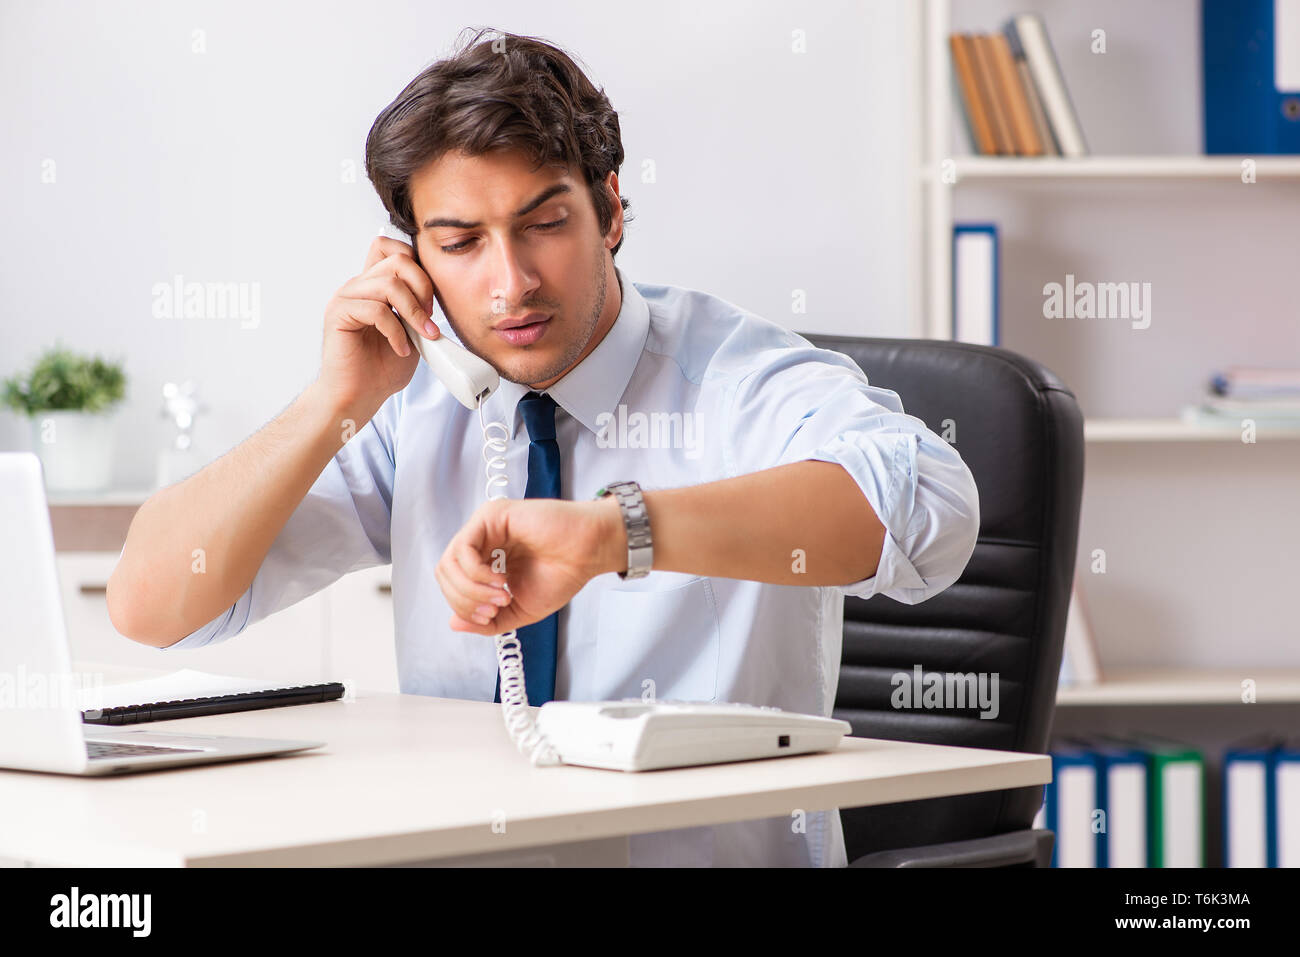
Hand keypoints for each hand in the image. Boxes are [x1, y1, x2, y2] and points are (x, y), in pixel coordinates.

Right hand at [317, 234, 441, 421]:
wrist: (360, 396)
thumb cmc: (382, 368)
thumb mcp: (413, 334)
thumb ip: (420, 309)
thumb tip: (446, 294)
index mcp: (375, 285)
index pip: (392, 247)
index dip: (417, 264)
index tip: (430, 299)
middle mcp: (359, 285)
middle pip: (397, 260)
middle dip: (423, 287)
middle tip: (428, 319)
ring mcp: (346, 297)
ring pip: (389, 284)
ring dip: (413, 312)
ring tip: (421, 337)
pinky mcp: (338, 314)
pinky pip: (376, 310)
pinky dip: (396, 331)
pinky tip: (400, 349)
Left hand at [435, 497, 624, 634]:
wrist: (588, 553)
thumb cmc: (562, 575)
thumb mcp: (519, 611)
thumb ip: (487, 621)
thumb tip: (453, 624)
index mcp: (485, 561)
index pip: (453, 586)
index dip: (465, 608)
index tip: (492, 617)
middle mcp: (481, 542)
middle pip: (446, 575)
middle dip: (465, 601)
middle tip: (493, 610)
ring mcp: (484, 526)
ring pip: (449, 563)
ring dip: (471, 590)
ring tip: (500, 596)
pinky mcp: (491, 515)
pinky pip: (463, 548)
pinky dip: (475, 573)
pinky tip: (500, 580)